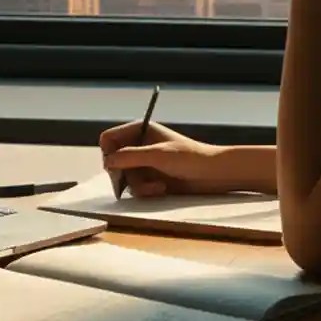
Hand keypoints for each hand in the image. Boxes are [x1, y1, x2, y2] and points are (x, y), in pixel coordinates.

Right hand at [99, 121, 224, 196]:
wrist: (212, 174)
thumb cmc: (189, 158)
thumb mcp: (158, 155)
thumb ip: (131, 156)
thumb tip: (108, 162)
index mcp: (139, 130)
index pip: (108, 139)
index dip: (108, 153)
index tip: (115, 166)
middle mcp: (139, 145)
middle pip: (113, 161)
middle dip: (123, 174)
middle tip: (132, 182)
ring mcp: (144, 163)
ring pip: (124, 178)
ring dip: (138, 185)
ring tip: (157, 187)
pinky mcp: (150, 179)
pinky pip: (135, 188)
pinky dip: (146, 191)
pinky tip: (161, 189)